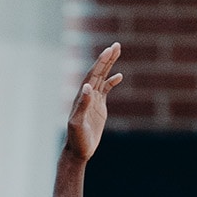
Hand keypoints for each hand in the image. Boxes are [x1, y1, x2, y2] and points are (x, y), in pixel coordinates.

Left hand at [65, 43, 123, 160]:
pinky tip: (119, 76)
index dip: (100, 63)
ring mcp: (93, 100)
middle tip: (116, 45)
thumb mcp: (78, 123)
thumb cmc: (77, 139)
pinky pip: (106, 90)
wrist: (78, 151)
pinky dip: (112, 82)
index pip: (92, 75)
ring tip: (117, 51)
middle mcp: (87, 95)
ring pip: (102, 78)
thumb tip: (88, 87)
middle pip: (98, 72)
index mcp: (82, 96)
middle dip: (107, 58)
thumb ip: (83, 105)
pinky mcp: (99, 107)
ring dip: (109, 65)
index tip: (109, 50)